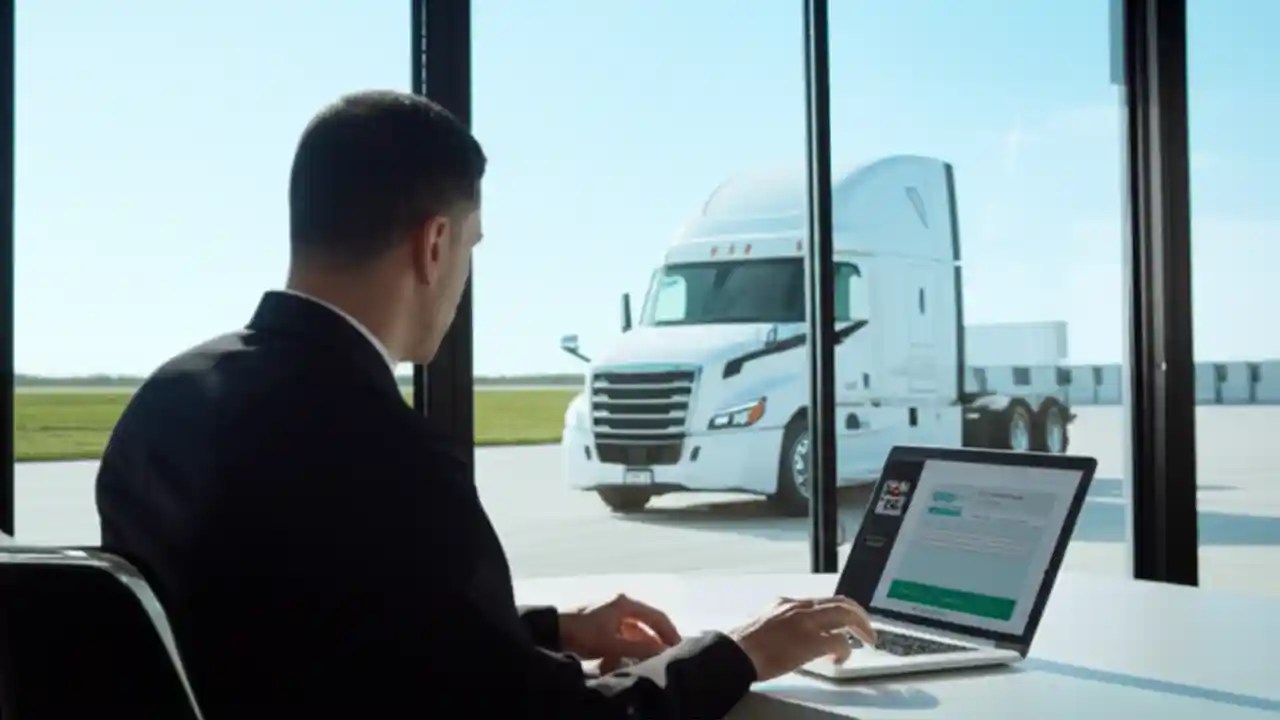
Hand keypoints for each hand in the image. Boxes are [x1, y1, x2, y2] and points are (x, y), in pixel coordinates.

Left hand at [559, 593, 682, 671]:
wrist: (552, 632)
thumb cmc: (583, 633)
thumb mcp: (612, 644)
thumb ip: (638, 649)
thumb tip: (662, 652)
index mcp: (625, 604)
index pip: (656, 617)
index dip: (670, 632)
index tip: (679, 648)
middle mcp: (619, 605)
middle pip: (645, 625)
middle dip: (654, 643)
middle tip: (666, 657)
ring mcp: (609, 615)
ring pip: (632, 633)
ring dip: (638, 648)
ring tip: (645, 662)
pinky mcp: (600, 625)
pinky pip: (620, 638)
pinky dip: (624, 649)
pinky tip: (621, 662)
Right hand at [729, 596, 875, 681]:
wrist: (734, 653)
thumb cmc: (744, 645)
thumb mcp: (765, 624)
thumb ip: (783, 623)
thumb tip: (794, 635)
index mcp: (787, 603)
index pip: (823, 600)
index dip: (841, 609)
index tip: (849, 619)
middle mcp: (798, 607)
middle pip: (840, 602)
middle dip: (859, 615)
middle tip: (868, 629)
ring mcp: (805, 622)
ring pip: (844, 614)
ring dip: (860, 627)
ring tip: (866, 639)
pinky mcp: (809, 641)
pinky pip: (838, 641)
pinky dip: (844, 650)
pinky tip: (840, 660)